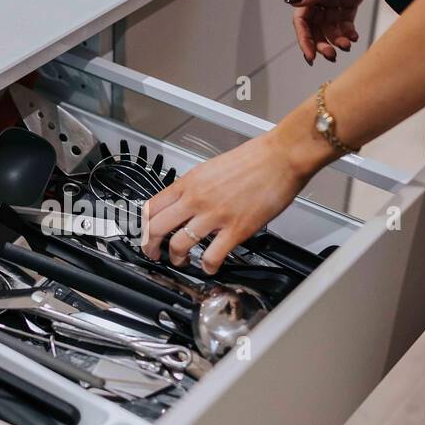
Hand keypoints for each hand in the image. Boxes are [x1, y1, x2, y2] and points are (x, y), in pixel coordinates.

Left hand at [142, 130, 306, 273]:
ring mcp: (215, 215)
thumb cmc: (254, 159)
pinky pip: (212, 256)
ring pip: (179, 245)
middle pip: (156, 228)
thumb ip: (195, 187)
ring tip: (182, 261)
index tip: (144, 233)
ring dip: (177, 258)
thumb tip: (184, 203)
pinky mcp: (235, 229)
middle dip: (150, 246)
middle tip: (154, 253)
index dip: (143, 225)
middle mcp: (196, 199)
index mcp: (189, 182)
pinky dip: (207, 266)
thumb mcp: (211, 168)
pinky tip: (210, 266)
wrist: (281, 157)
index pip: (151, 206)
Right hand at [286, 0, 382, 64]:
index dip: (304, 38)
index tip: (311, 56)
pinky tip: (354, 37)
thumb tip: (292, 1)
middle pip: (315, 26)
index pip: (302, 18)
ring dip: (336, 39)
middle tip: (331, 56)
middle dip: (321, 42)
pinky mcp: (351, 0)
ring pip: (330, 27)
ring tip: (348, 46)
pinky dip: (348, 32)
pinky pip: (345, 22)